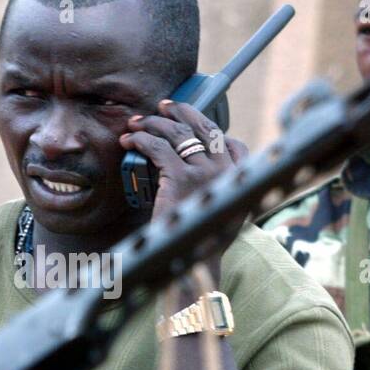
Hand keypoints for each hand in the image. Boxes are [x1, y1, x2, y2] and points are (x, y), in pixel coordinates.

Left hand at [119, 99, 249, 262]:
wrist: (192, 262)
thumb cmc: (202, 243)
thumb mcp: (223, 216)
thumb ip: (219, 192)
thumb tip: (206, 173)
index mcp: (240, 179)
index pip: (233, 143)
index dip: (211, 127)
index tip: (191, 120)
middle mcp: (226, 171)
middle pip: (205, 128)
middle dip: (182, 112)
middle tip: (163, 107)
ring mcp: (205, 172)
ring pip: (179, 134)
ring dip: (154, 123)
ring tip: (137, 123)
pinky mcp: (181, 178)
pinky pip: (158, 148)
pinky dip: (141, 140)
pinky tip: (130, 141)